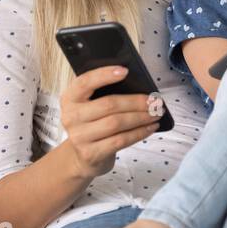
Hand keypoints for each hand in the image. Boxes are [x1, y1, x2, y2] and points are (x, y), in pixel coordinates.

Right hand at [58, 65, 161, 181]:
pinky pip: (120, 140)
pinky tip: (150, 128)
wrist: (83, 156)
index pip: (85, 82)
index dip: (104, 75)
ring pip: (116, 123)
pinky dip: (139, 133)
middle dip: (136, 101)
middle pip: (108, 104)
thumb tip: (138, 85)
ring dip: (141, 117)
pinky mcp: (90, 153)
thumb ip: (106, 93)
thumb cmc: (94, 124)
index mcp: (70, 98)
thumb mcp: (92, 106)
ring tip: (156, 114)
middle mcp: (71, 116)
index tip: (125, 70)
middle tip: (155, 101)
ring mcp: (79, 137)